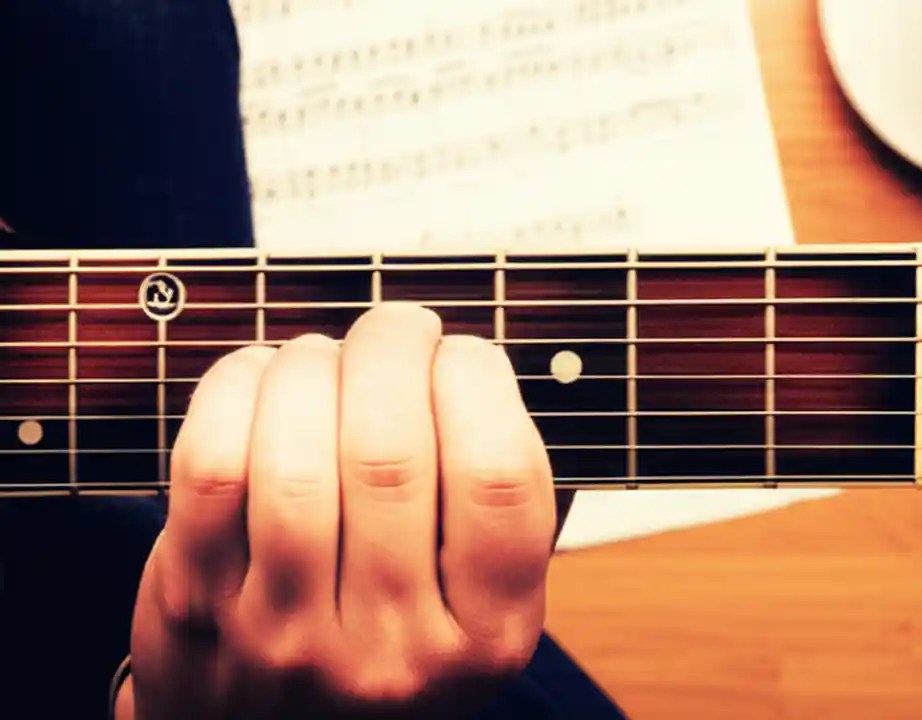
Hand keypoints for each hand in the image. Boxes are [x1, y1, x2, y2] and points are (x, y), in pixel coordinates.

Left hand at [120, 304, 557, 718]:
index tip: (464, 355)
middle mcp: (391, 648)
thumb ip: (501, 503)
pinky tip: (265, 377)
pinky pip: (211, 467)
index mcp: (487, 636)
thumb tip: (467, 361)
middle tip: (398, 329)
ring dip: (314, 366)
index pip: (497, 478)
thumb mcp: (488, 605)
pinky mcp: (196, 609)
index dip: (479, 382)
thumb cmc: (399, 646)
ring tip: (329, 357)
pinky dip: (238, 391)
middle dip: (392, 349)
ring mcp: (285, 634)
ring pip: (294, 454)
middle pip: (389, 451)